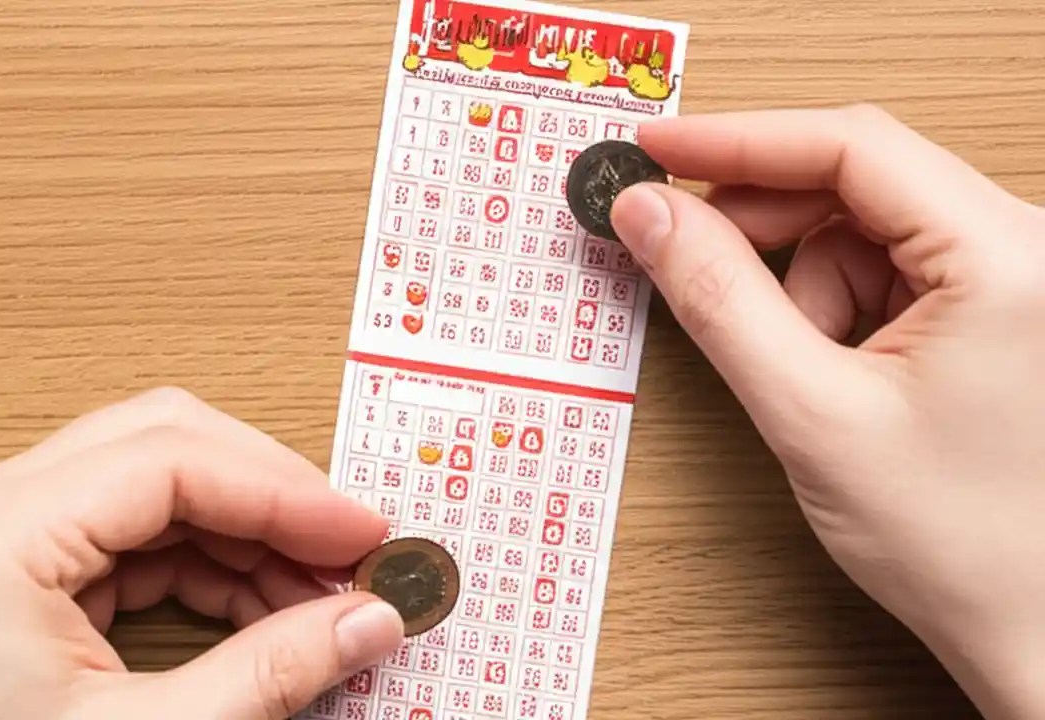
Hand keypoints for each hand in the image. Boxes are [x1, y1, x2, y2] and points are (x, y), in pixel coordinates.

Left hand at [0, 388, 403, 719]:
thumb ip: (268, 673)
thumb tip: (364, 622)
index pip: (176, 459)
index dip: (286, 492)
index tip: (361, 533)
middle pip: (167, 447)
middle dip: (270, 499)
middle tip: (347, 553)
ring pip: (154, 490)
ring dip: (245, 536)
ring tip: (316, 595)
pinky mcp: (10, 577)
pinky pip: (129, 541)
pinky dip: (204, 569)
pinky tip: (260, 611)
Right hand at [611, 105, 1044, 718]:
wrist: (1035, 632)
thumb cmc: (967, 546)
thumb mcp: (812, 414)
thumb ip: (718, 300)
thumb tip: (652, 216)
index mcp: (1008, 259)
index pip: (851, 148)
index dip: (737, 140)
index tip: (656, 148)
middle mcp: (1023, 252)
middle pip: (854, 181)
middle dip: (759, 223)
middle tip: (678, 250)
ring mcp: (1009, 280)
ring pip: (858, 231)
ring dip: (800, 284)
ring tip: (802, 370)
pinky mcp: (988, 309)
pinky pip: (881, 271)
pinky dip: (831, 309)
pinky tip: (832, 370)